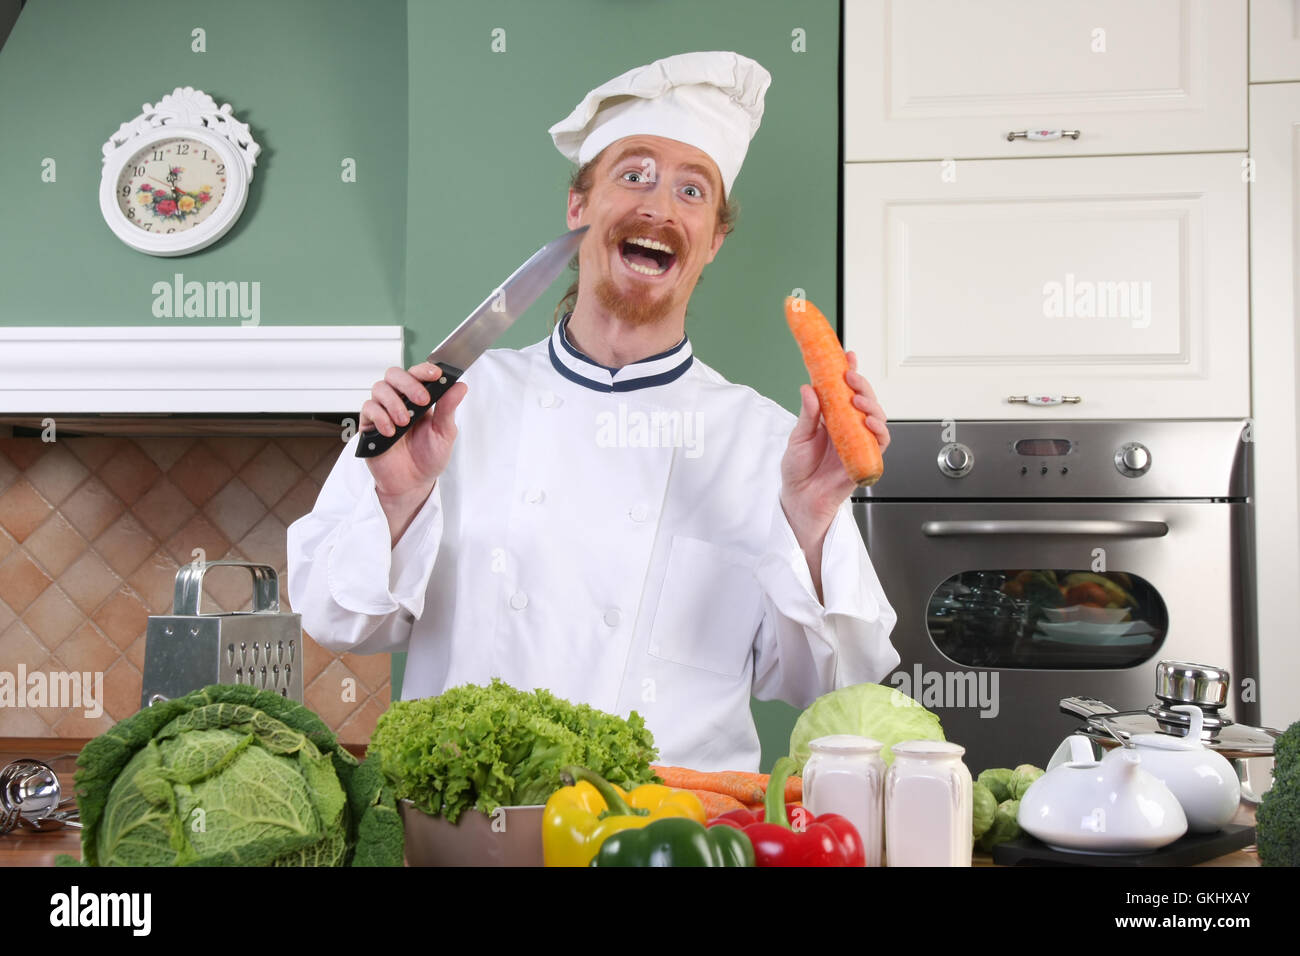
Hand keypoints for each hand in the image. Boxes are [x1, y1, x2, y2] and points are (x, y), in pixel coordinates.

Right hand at [359, 362, 467, 507]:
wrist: (412, 484)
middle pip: (394, 374)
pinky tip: (391, 432)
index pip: (417, 374)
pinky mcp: (369, 425)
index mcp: (419, 398)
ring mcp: (383, 411)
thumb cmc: (428, 458)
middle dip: (409, 383)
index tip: (436, 375)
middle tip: (422, 401)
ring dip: (394, 402)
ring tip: (405, 422)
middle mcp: (400, 400)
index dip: (424, 370)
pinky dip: (380, 417)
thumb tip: (459, 386)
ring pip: (380, 388)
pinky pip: (368, 409)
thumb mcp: (444, 434)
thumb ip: (448, 409)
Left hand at [780, 351, 889, 548]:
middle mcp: (848, 427)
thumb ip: (808, 414)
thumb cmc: (798, 469)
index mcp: (832, 418)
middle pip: (864, 400)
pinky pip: (881, 441)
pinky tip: (869, 421)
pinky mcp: (866, 457)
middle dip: (861, 385)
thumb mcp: (798, 437)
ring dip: (871, 404)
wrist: (801, 498)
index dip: (849, 372)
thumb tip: (809, 388)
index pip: (844, 390)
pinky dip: (879, 429)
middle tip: (851, 377)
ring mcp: (859, 441)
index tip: (848, 356)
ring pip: (876, 416)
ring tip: (857, 399)